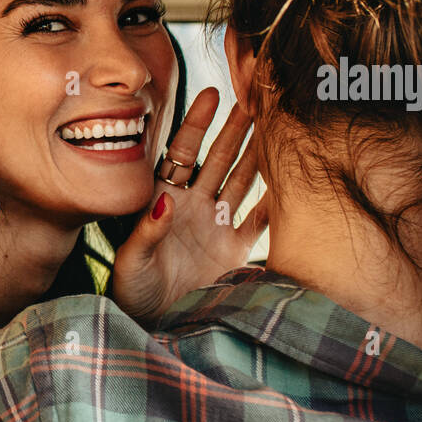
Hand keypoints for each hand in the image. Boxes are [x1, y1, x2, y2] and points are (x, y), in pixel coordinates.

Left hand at [108, 87, 267, 325]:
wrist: (155, 327)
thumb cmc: (132, 293)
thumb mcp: (132, 262)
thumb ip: (147, 231)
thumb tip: (165, 199)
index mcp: (163, 201)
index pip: (181, 153)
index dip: (196, 124)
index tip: (212, 93)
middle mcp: (192, 207)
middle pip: (217, 159)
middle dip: (234, 129)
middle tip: (254, 97)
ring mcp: (214, 227)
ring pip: (240, 181)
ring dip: (256, 155)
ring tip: (276, 125)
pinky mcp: (233, 252)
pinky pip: (258, 221)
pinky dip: (274, 201)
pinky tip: (290, 179)